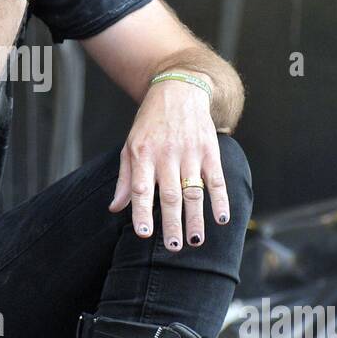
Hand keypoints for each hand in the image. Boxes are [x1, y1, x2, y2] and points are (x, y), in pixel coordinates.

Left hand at [107, 78, 230, 250]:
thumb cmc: (150, 124)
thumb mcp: (130, 146)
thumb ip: (124, 179)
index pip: (141, 188)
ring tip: (195, 241)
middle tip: (173, 246)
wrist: (179, 91)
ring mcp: (190, 152)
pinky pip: (216, 179)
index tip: (143, 233)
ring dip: (196, 217)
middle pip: (169, 194)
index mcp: (142, 154)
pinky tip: (221, 219)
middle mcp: (166, 154)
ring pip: (193, 190)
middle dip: (172, 222)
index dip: (142, 211)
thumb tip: (115, 209)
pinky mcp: (210, 150)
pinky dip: (220, 200)